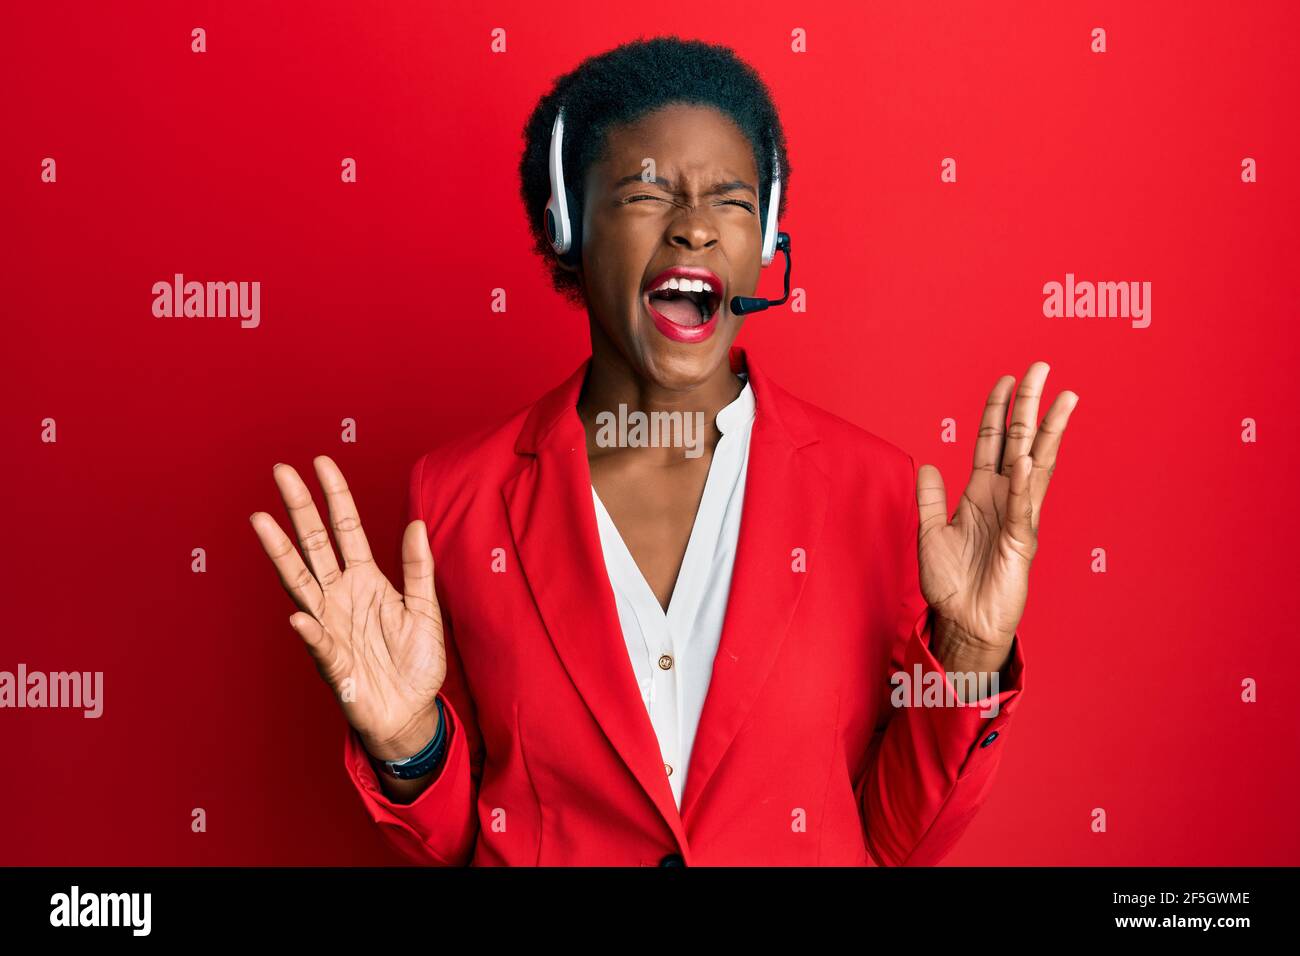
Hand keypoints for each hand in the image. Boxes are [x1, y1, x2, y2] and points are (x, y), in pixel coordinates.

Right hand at [249, 455, 446, 761]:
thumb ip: (418, 567)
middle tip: (281, 471)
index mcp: (365, 579)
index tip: (322, 462)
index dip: (336, 497)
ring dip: (281, 553)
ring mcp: (331, 625)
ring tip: (261, 522)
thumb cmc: (415, 661)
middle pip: (314, 544)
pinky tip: (299, 616)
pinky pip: (319, 643)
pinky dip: (309, 630)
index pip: (346, 529)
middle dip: (299, 508)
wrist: (410, 711)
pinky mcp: (332, 662)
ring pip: (300, 582)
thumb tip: (417, 523)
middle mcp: (340, 596)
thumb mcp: (424, 607)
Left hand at [915, 361, 1077, 671]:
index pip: (992, 441)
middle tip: (1042, 368)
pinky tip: (1030, 460)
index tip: (1004, 379)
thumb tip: (927, 466)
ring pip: (1037, 465)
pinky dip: (1026, 484)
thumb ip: (930, 500)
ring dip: (1048, 432)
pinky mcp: (1021, 542)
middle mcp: (1004, 498)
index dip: (996, 410)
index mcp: (982, 493)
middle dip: (1030, 404)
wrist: (963, 623)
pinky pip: (1024, 507)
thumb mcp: (931, 534)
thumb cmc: (951, 584)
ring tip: (1063, 400)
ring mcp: (1017, 517)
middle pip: (1020, 441)